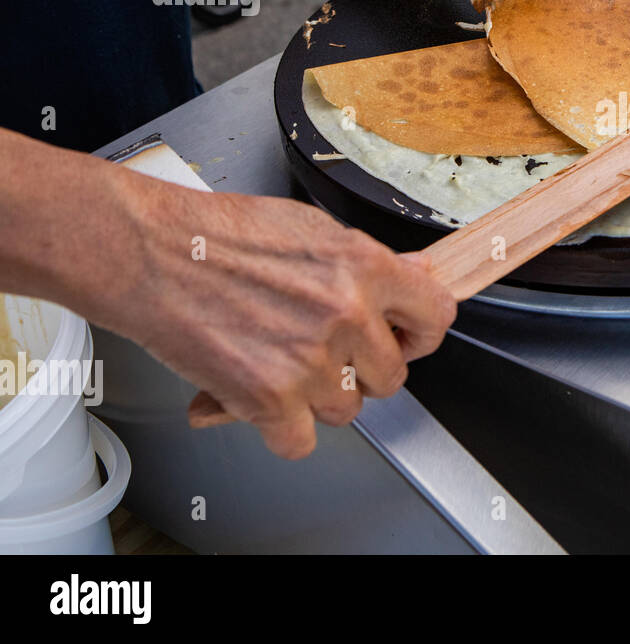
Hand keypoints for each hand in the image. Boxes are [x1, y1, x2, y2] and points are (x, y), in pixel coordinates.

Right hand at [100, 172, 456, 458]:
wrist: (153, 253)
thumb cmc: (220, 235)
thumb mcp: (313, 227)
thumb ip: (368, 263)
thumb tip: (414, 279)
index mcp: (365, 267)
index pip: (437, 315)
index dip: (419, 332)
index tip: (404, 338)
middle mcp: (347, 314)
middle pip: (392, 376)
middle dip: (362, 369)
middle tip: (325, 351)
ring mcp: (311, 360)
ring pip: (347, 410)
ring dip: (318, 398)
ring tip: (282, 364)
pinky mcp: (270, 398)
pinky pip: (301, 442)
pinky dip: (280, 429)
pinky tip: (260, 398)